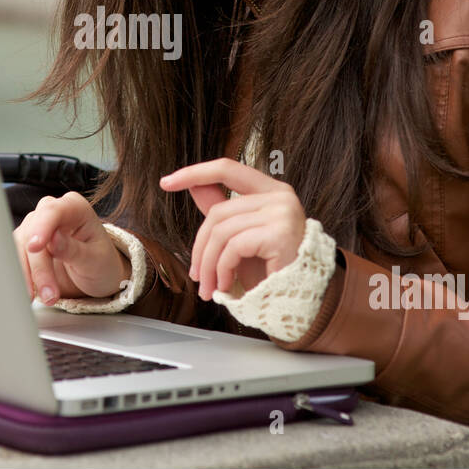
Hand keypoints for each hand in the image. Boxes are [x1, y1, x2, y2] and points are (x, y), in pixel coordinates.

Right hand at [12, 192, 130, 303]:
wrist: (95, 277)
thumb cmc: (101, 263)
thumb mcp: (95, 260)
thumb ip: (73, 249)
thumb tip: (53, 240)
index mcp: (75, 208)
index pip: (53, 211)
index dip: (42, 228)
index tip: (35, 247)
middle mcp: (52, 212)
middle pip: (33, 233)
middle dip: (39, 267)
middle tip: (50, 294)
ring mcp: (36, 227)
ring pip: (20, 246)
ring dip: (28, 275)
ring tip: (46, 298)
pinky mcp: (25, 244)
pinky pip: (14, 257)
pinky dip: (20, 275)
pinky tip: (28, 292)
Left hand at [159, 159, 306, 300]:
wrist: (301, 299)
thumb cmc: (272, 269)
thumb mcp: (241, 237)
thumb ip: (221, 210)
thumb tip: (193, 185)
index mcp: (271, 190)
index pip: (227, 169)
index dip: (195, 172)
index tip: (167, 181)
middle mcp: (280, 195)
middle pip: (218, 212)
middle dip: (200, 248)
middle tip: (196, 276)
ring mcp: (282, 212)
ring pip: (222, 231)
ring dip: (208, 265)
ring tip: (210, 287)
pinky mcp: (279, 233)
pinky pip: (233, 247)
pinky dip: (222, 269)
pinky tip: (226, 286)